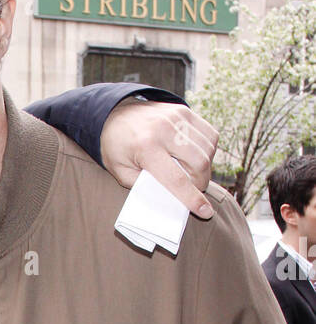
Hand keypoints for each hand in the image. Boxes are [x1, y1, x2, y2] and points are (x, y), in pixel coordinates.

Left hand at [100, 98, 219, 218]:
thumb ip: (146, 186)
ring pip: (208, 148)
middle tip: (193, 189)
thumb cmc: (116, 147)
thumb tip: (172, 198)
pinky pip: (209, 134)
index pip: (176, 178)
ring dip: (205, 167)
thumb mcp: (122, 173)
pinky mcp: (184, 111)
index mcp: (145, 148)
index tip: (206, 212)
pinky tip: (195, 156)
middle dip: (201, 182)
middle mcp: (164, 130)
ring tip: (192, 172)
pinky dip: (208, 150)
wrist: (113, 113)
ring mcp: (176, 118)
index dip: (193, 198)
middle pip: (199, 162)